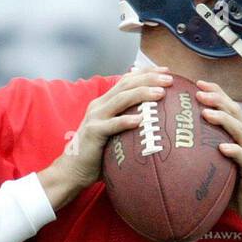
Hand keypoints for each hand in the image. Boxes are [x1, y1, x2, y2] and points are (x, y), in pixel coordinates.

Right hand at [38, 66, 174, 211]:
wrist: (72, 170)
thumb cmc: (98, 154)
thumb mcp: (114, 134)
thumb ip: (128, 123)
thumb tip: (155, 123)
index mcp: (105, 102)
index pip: (126, 80)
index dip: (146, 73)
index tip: (166, 70)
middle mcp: (99, 106)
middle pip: (126, 85)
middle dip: (149, 78)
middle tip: (169, 78)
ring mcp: (95, 118)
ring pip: (121, 100)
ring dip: (142, 94)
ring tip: (161, 93)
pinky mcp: (93, 132)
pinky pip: (112, 125)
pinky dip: (127, 121)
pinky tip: (141, 120)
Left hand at [196, 81, 241, 241]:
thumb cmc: (236, 187)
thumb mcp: (217, 166)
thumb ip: (203, 155)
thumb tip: (173, 151)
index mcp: (238, 135)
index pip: (227, 107)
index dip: (215, 92)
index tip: (197, 83)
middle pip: (233, 111)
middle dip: (216, 98)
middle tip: (198, 91)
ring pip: (238, 129)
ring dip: (222, 118)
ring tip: (206, 112)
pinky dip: (233, 150)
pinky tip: (222, 147)